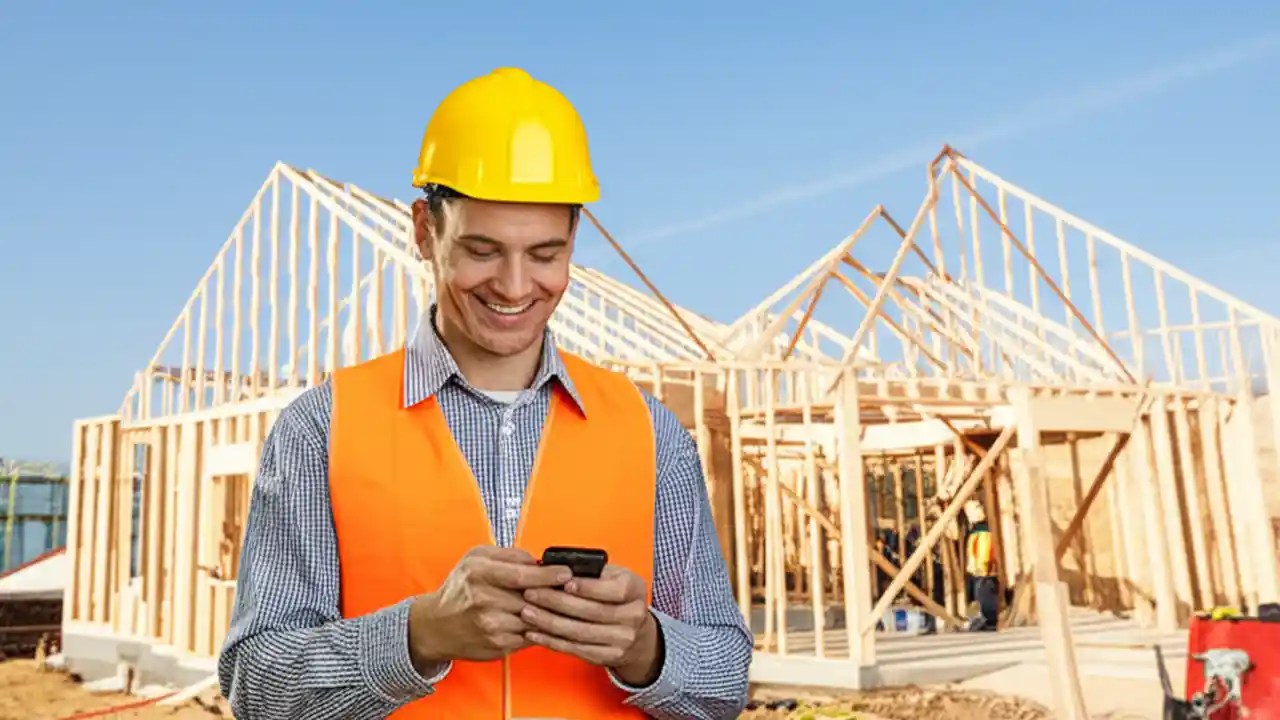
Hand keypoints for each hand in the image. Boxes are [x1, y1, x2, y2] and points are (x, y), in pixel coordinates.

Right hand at [407, 546, 571, 668]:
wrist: (436, 626)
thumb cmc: (460, 589)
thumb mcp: (476, 558)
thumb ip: (510, 555)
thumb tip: (539, 561)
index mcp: (478, 573)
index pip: (521, 575)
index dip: (548, 575)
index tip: (566, 573)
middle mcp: (483, 600)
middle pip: (532, 598)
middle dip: (554, 594)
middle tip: (570, 588)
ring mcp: (491, 626)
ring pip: (535, 618)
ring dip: (549, 612)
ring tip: (557, 604)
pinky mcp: (498, 645)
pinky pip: (530, 635)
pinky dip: (539, 627)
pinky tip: (541, 619)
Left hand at [519, 565, 662, 686]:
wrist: (637, 633)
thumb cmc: (618, 598)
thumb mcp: (614, 577)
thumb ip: (592, 572)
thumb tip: (557, 568)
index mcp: (634, 589)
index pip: (610, 589)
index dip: (585, 587)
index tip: (561, 582)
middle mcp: (632, 616)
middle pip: (590, 611)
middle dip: (556, 602)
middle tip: (531, 593)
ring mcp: (622, 639)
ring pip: (579, 632)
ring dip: (548, 623)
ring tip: (527, 612)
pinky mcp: (608, 656)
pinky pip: (576, 649)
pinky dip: (552, 641)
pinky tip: (535, 633)